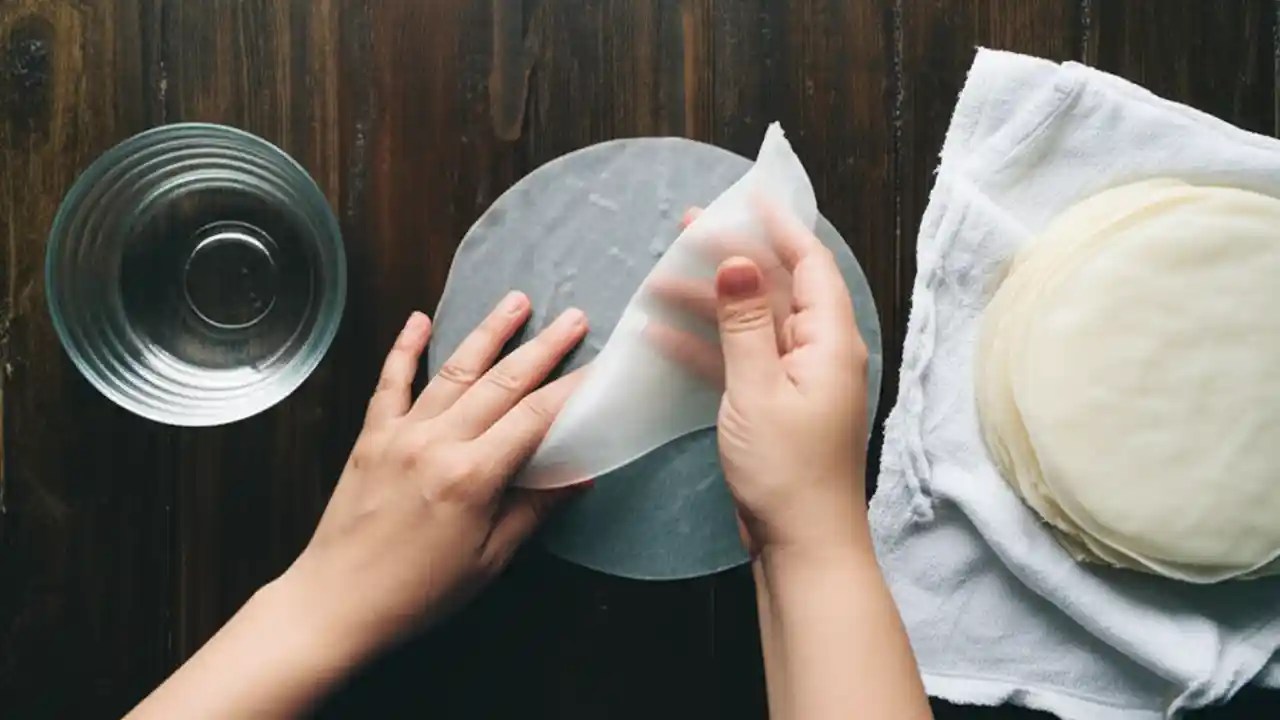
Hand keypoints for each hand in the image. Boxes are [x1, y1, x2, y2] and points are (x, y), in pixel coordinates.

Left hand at [126, 294, 589, 719]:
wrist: (335, 602)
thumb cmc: (418, 593)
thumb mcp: (489, 560)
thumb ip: (534, 510)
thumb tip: (580, 476)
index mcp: (472, 477)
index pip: (535, 418)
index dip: (572, 389)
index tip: (600, 366)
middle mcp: (437, 443)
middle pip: (502, 383)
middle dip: (543, 347)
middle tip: (574, 318)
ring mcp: (400, 434)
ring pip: (453, 371)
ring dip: (488, 333)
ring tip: (517, 301)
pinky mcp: (371, 437)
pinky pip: (391, 383)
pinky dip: (404, 348)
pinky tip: (418, 320)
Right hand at [651, 203, 868, 555]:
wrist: (803, 544)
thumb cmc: (787, 470)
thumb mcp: (757, 389)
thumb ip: (744, 323)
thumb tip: (739, 264)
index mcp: (830, 340)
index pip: (808, 264)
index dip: (779, 226)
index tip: (748, 195)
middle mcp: (818, 352)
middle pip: (775, 287)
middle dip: (732, 257)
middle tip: (688, 228)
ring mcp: (796, 379)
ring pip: (750, 323)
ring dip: (708, 302)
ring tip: (659, 277)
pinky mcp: (773, 405)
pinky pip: (739, 360)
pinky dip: (704, 346)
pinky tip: (661, 333)